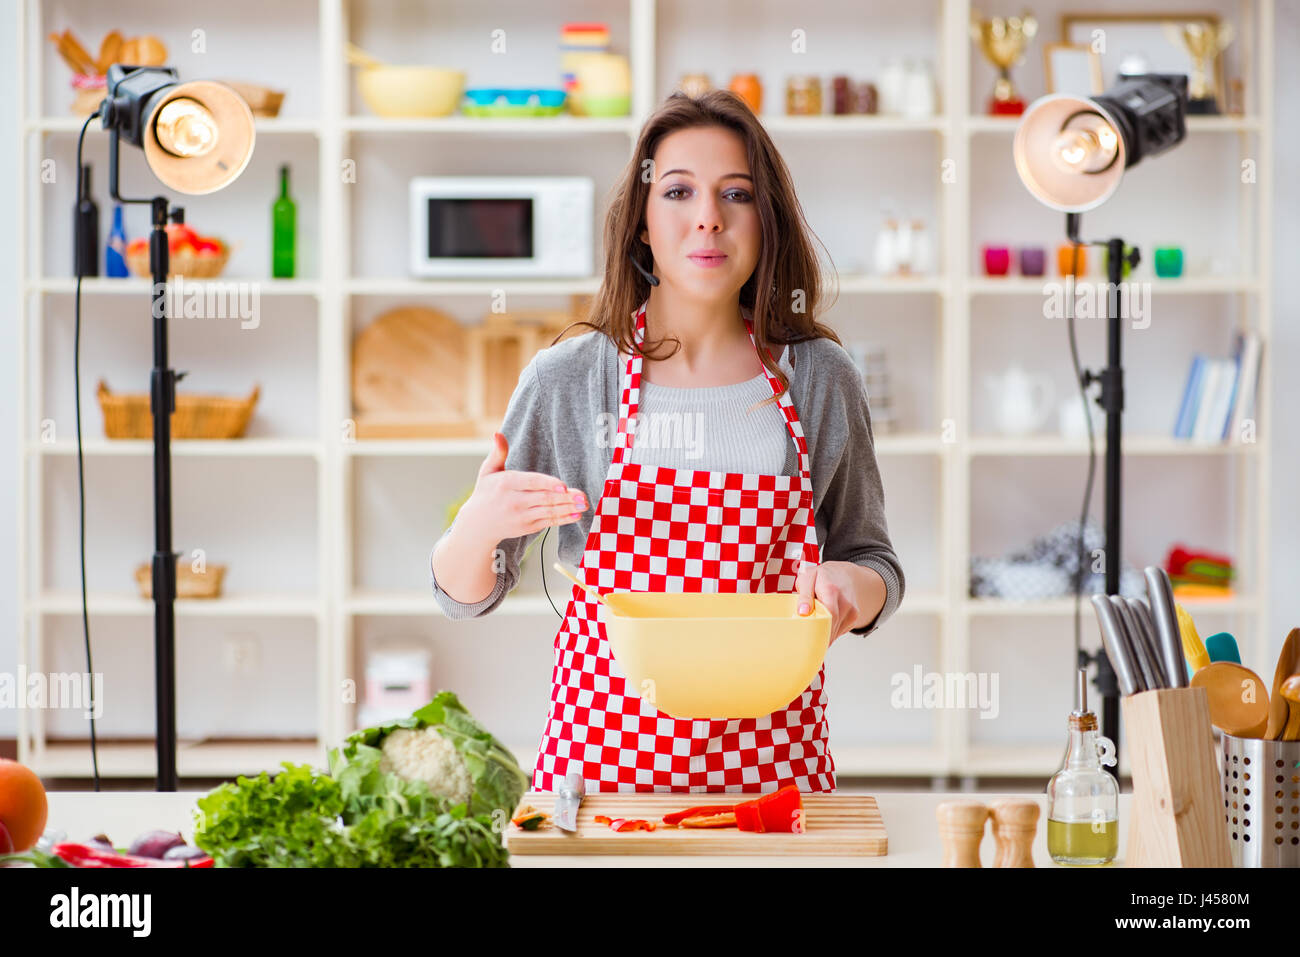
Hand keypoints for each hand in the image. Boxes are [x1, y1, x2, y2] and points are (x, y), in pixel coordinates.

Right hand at [455, 432, 586, 544]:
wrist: (478, 524)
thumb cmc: (486, 493)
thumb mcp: (487, 471)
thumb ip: (498, 452)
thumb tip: (498, 434)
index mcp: (506, 484)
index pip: (531, 482)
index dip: (548, 484)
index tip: (563, 486)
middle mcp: (514, 501)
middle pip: (544, 498)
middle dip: (565, 498)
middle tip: (582, 495)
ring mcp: (521, 516)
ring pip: (548, 511)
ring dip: (568, 508)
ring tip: (584, 504)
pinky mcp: (527, 527)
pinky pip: (548, 522)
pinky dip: (563, 519)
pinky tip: (576, 515)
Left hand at [795, 560, 868, 644]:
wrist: (845, 575)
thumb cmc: (824, 576)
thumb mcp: (808, 578)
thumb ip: (804, 595)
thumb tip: (802, 612)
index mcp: (831, 590)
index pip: (828, 615)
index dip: (816, 629)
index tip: (806, 636)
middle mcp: (845, 602)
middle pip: (830, 627)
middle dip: (816, 634)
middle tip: (804, 634)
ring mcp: (852, 611)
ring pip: (834, 633)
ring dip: (822, 633)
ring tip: (814, 622)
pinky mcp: (853, 619)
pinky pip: (838, 632)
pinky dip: (829, 630)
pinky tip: (825, 620)